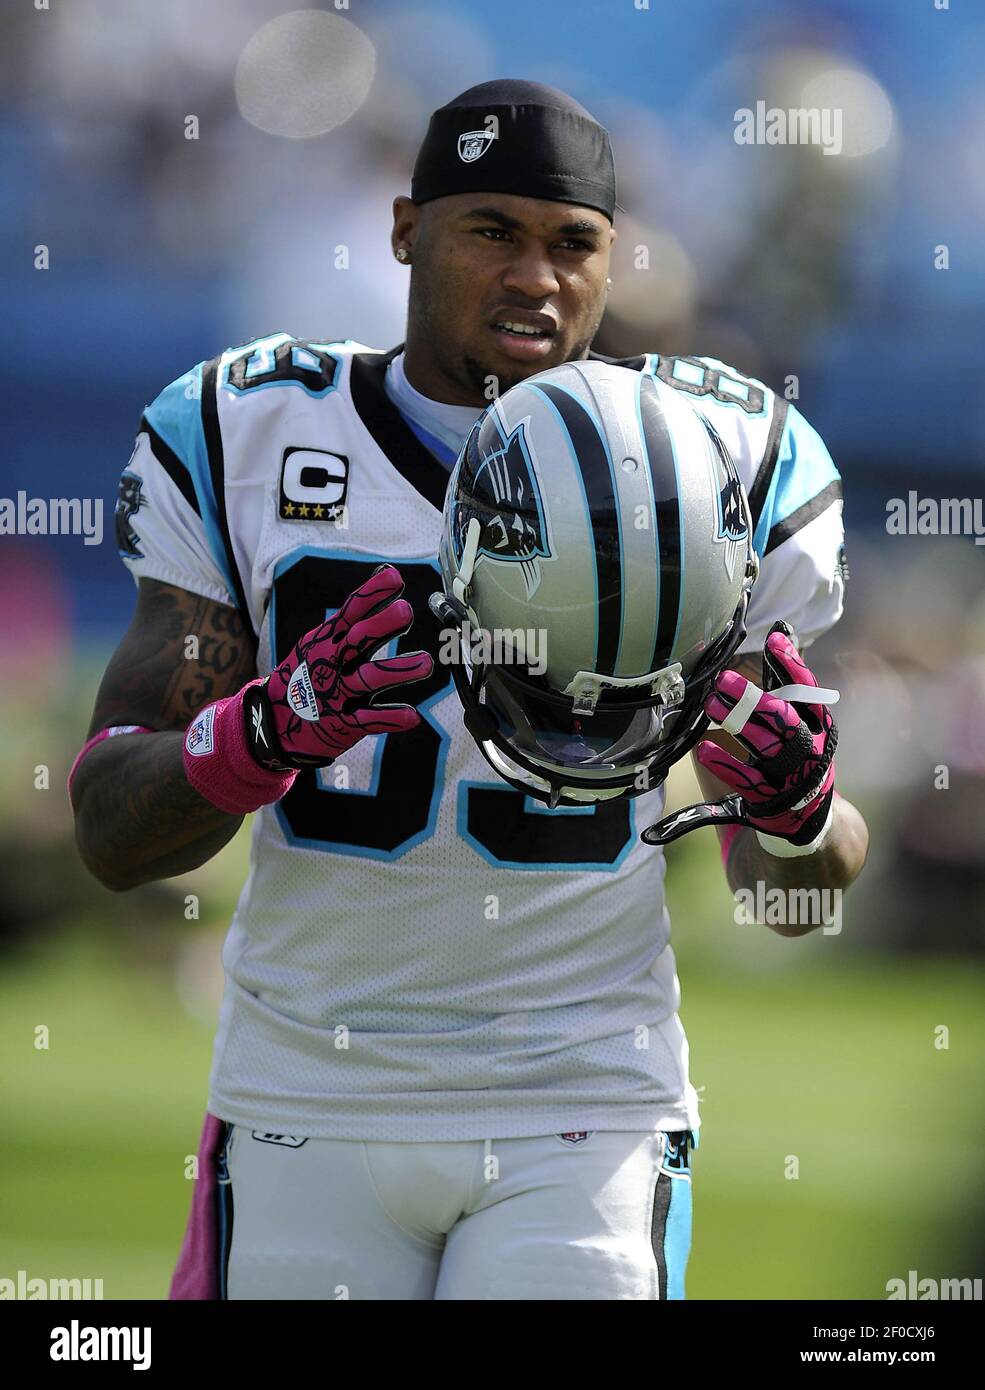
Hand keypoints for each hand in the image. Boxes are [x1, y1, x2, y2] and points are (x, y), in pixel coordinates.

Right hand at [246, 565, 432, 769]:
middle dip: (381, 626)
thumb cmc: (307, 673)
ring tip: (426, 663)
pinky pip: (368, 720)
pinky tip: (412, 716)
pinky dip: (390, 718)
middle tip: (406, 612)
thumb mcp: (322, 640)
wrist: (274, 722)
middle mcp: (330, 662)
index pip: (351, 611)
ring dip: (397, 670)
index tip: (395, 579)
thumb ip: (355, 614)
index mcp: (327, 639)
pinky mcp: (342, 723)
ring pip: (368, 678)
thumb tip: (386, 573)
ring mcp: (335, 693)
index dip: (372, 594)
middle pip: (357, 640)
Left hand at [694, 624, 836, 844]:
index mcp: (819, 724)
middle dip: (753, 698)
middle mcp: (811, 748)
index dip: (792, 664)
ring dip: (735, 722)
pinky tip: (704, 749)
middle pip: (784, 717)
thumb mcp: (798, 716)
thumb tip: (781, 631)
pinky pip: (746, 780)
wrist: (808, 814)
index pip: (808, 690)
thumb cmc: (797, 751)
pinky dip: (724, 763)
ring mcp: (792, 775)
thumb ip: (786, 679)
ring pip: (765, 745)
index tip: (773, 641)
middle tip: (723, 680)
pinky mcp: (772, 798)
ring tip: (710, 706)